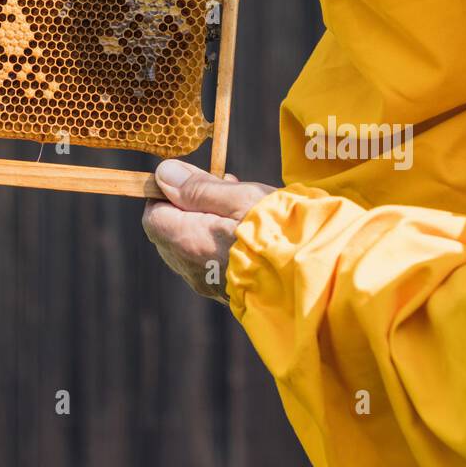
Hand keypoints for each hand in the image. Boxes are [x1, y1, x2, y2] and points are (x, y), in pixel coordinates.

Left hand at [142, 160, 275, 303]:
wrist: (312, 280)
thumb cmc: (278, 233)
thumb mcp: (240, 199)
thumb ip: (199, 187)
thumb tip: (164, 174)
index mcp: (188, 242)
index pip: (152, 215)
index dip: (167, 193)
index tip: (194, 179)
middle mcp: (192, 268)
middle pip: (170, 232)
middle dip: (189, 206)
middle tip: (222, 187)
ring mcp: (208, 284)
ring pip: (191, 247)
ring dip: (206, 222)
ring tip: (239, 203)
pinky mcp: (227, 293)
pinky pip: (209, 262)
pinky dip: (218, 242)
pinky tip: (246, 228)